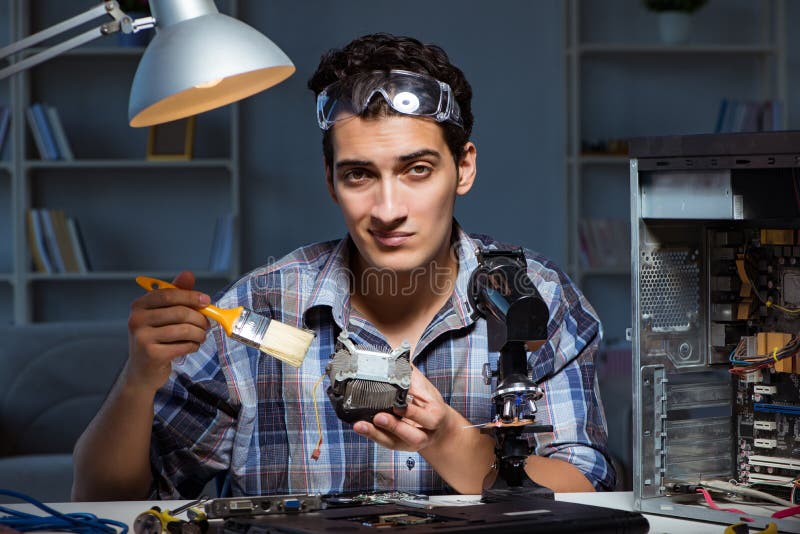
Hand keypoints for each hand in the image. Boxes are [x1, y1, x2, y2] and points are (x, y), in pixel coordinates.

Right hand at [126, 271, 210, 392]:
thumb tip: (188, 274)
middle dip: (199, 318)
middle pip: (179, 312)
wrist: (141, 372)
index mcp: (139, 306)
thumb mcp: (163, 315)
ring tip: (200, 336)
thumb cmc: (155, 339)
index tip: (207, 301)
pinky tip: (191, 346)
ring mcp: (142, 338)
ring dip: (199, 334)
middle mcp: (137, 320)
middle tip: (207, 324)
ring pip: (184, 330)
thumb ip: (176, 294)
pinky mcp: (151, 355)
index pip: (169, 295)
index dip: (191, 296)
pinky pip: (183, 346)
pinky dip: (193, 346)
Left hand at [353, 367, 454, 451]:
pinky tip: (359, 427)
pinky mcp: (399, 445)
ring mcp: (411, 442)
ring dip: (377, 434)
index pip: (426, 417)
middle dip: (394, 427)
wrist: (439, 427)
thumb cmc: (430, 404)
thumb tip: (397, 358)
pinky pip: (385, 442)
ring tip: (361, 425)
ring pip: (395, 442)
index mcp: (435, 417)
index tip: (398, 405)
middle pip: (412, 436)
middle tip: (378, 417)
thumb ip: (411, 376)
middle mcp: (425, 434)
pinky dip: (371, 435)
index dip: (412, 412)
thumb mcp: (426, 388)